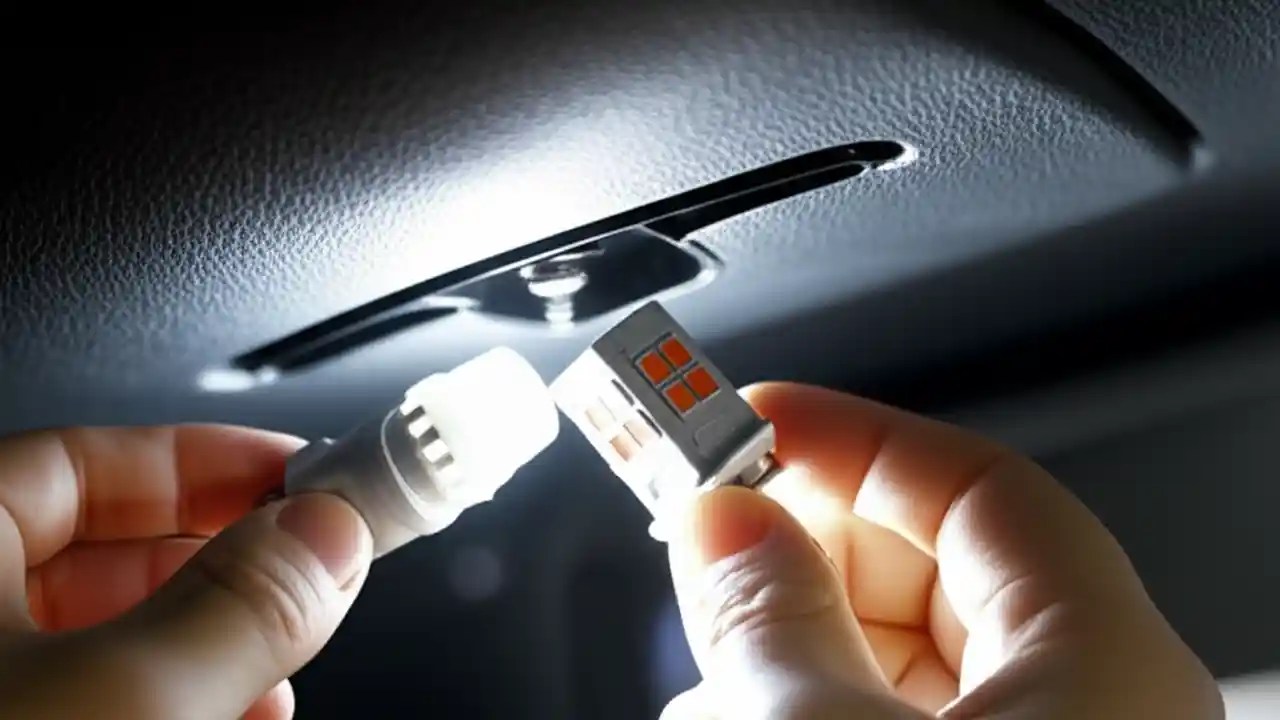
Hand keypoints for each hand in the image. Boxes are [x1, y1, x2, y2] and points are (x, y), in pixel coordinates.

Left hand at [0, 425, 372, 718]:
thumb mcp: (120, 696)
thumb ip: (236, 606)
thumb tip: (325, 534)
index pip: (78, 461)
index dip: (206, 462)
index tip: (304, 477)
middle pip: (103, 551)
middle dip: (227, 564)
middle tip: (314, 569)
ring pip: (105, 635)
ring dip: (214, 642)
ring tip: (283, 669)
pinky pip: (90, 701)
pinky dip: (173, 702)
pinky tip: (238, 716)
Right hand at [663, 384, 1222, 718]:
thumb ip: (767, 608)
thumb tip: (722, 519)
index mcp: (1104, 668)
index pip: (972, 482)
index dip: (846, 435)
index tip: (744, 419)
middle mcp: (1091, 713)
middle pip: (927, 566)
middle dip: (799, 551)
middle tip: (707, 547)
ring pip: (896, 657)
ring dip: (783, 645)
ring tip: (710, 675)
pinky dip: (809, 709)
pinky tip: (737, 717)